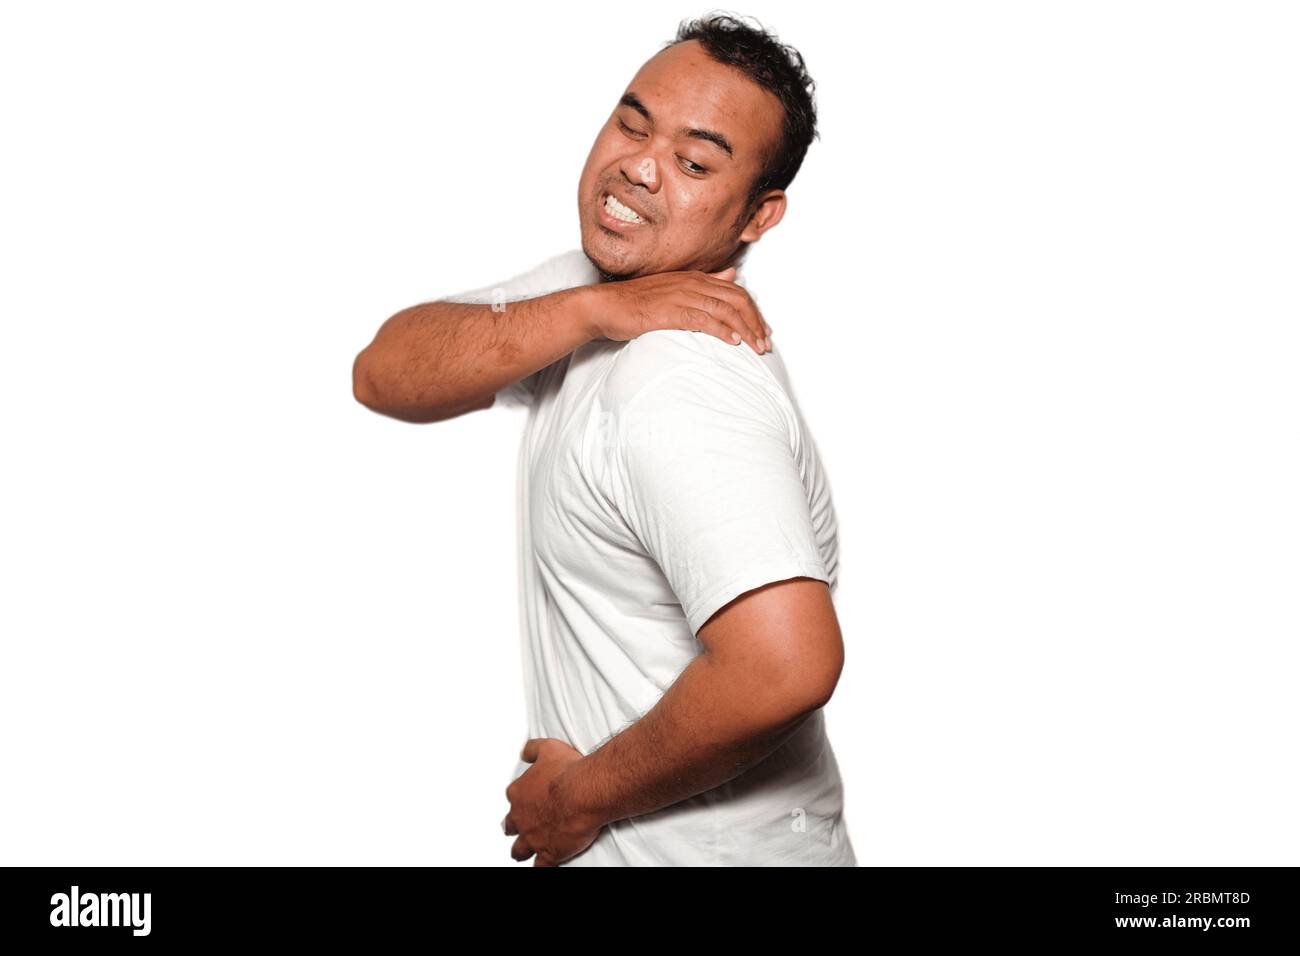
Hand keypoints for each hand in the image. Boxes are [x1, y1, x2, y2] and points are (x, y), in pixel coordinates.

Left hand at [502, 737, 604, 865]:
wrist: (584, 792)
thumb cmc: (569, 770)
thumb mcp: (548, 748)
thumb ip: (533, 749)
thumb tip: (525, 752)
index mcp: (519, 792)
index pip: (513, 798)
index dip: (520, 800)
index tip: (529, 800)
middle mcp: (521, 817)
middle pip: (511, 826)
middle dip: (515, 827)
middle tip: (521, 827)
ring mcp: (533, 837)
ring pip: (520, 850)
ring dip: (522, 850)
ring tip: (524, 852)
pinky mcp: (548, 852)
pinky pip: (539, 866)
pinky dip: (541, 865)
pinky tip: (544, 865)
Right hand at [583, 267, 772, 353]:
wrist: (605, 306)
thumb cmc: (636, 302)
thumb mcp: (674, 288)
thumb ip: (704, 283)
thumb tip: (731, 274)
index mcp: (695, 278)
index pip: (736, 291)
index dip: (754, 312)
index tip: (763, 331)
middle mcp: (692, 283)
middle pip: (737, 300)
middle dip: (755, 323)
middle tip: (764, 344)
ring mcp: (681, 295)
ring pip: (725, 311)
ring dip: (745, 330)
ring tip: (755, 347)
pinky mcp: (670, 311)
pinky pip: (704, 319)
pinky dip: (722, 330)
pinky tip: (733, 342)